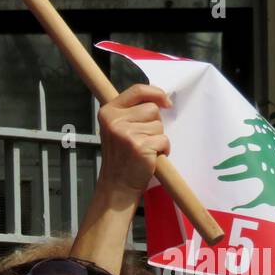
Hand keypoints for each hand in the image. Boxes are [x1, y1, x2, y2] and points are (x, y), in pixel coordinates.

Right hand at [94, 83, 171, 202]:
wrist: (117, 185)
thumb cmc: (121, 156)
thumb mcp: (118, 128)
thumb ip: (132, 111)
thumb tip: (161, 99)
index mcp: (108, 112)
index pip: (137, 90)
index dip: (155, 93)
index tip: (166, 102)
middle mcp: (115, 121)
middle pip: (151, 108)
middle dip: (154, 123)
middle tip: (142, 139)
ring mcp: (126, 134)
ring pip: (159, 125)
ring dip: (157, 137)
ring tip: (144, 149)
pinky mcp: (140, 146)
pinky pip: (164, 140)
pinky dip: (163, 149)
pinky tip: (150, 157)